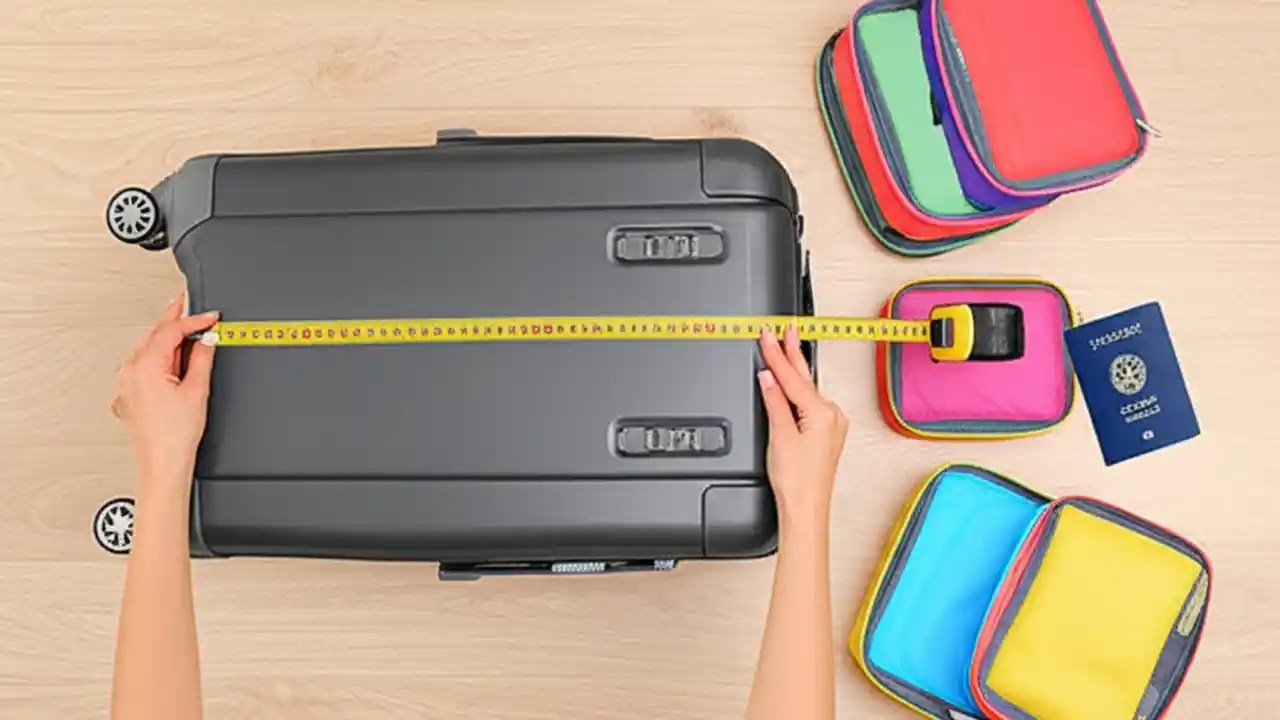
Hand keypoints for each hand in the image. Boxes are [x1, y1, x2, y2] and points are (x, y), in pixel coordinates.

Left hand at [112, 294, 219, 489]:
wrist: (163, 462)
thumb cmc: (175, 434)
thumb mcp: (197, 390)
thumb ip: (201, 358)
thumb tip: (206, 341)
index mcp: (146, 365)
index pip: (171, 329)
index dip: (194, 319)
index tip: (210, 316)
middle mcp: (130, 371)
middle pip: (154, 334)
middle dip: (174, 320)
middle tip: (190, 307)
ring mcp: (126, 384)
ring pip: (146, 349)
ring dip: (166, 339)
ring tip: (187, 334)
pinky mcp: (128, 396)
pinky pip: (141, 367)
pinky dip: (157, 359)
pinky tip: (172, 362)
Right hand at [757, 326, 847, 523]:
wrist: (806, 509)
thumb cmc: (797, 481)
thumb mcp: (780, 435)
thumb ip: (775, 402)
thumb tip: (768, 377)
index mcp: (822, 413)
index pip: (792, 377)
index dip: (776, 354)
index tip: (766, 334)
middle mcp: (832, 415)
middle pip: (804, 378)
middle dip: (791, 352)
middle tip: (784, 328)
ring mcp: (831, 424)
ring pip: (807, 389)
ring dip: (795, 369)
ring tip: (786, 345)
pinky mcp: (826, 433)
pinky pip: (810, 402)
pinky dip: (799, 389)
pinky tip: (792, 381)